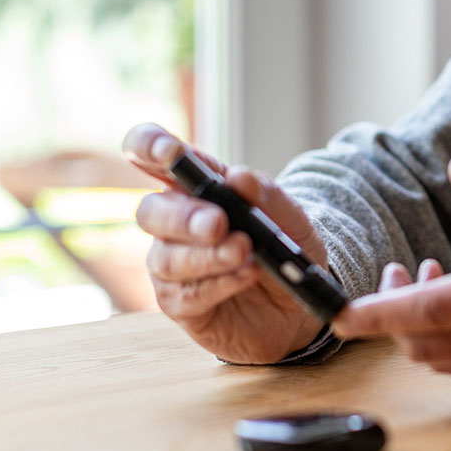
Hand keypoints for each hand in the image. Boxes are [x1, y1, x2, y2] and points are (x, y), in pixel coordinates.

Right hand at [123, 123, 325, 363]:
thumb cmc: (287, 248)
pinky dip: (218, 284)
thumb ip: (267, 196)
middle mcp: (175, 224)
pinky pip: (185, 295)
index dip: (149, 146)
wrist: (302, 302)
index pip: (154, 157)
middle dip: (184, 217)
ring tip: (244, 251)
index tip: (168, 151)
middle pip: (151, 211)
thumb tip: (237, 177)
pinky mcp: (180, 304)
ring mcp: (173, 266)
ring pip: (167, 258)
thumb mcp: (291, 218)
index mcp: (197, 188)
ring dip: (208, 255)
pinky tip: (245, 275)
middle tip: (218, 223)